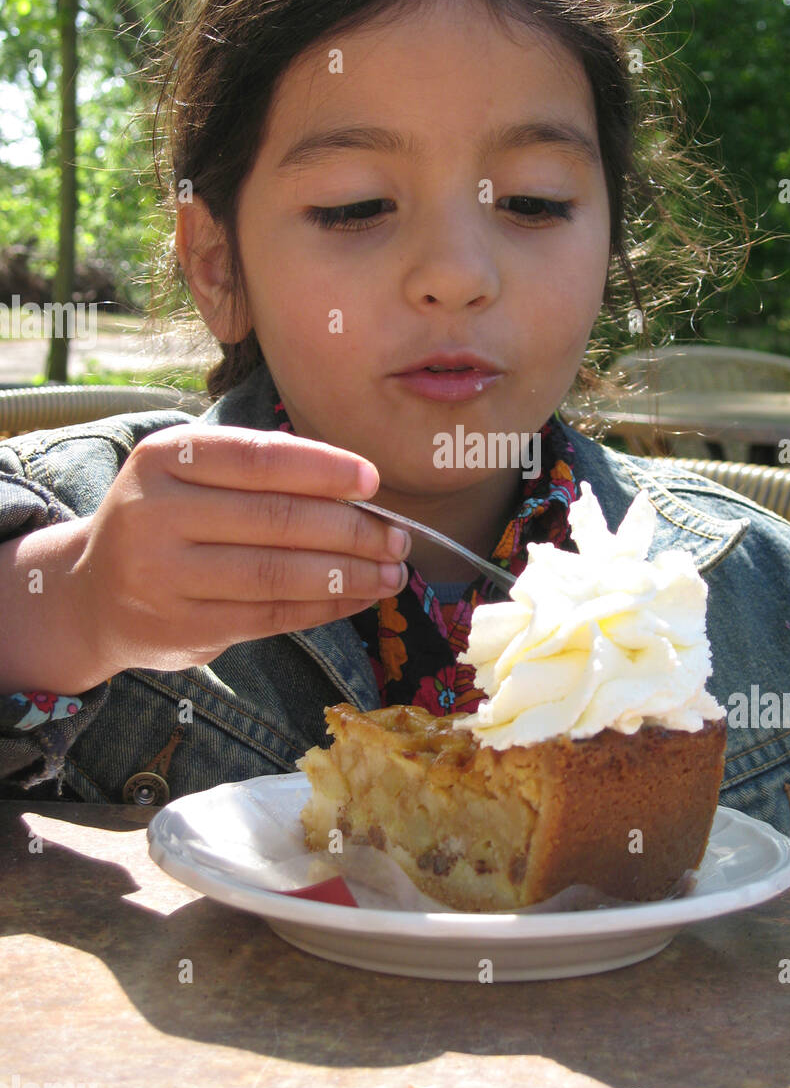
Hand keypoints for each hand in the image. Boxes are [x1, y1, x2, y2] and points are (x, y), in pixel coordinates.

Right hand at [70, 425, 410, 676]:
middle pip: (275, 520)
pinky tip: (358, 598)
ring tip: (391, 572)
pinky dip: (325, 608)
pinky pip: (270, 615)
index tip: (372, 480)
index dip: (323, 468)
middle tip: (398, 536)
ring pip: (277, 574)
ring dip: (348, 575)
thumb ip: (257, 473)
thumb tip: (359, 488)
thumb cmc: (167, 521)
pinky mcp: (183, 629)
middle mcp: (155, 514)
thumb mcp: (190, 476)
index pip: (258, 457)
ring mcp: (163, 577)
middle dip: (351, 529)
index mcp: (164, 458)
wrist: (93, 595)